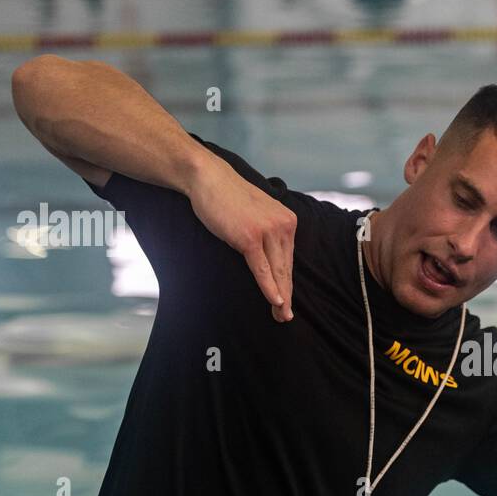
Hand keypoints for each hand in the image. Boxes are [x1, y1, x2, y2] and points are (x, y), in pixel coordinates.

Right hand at [186, 154, 297, 321]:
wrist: (208, 178)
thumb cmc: (228, 198)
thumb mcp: (256, 215)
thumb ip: (267, 234)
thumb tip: (268, 259)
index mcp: (287, 221)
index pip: (288, 259)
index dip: (287, 283)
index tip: (287, 303)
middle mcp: (283, 225)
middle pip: (286, 268)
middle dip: (286, 295)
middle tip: (286, 317)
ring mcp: (268, 231)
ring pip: (277, 271)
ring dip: (280, 297)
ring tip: (281, 315)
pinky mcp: (251, 237)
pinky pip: (263, 269)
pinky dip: (269, 287)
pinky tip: (276, 302)